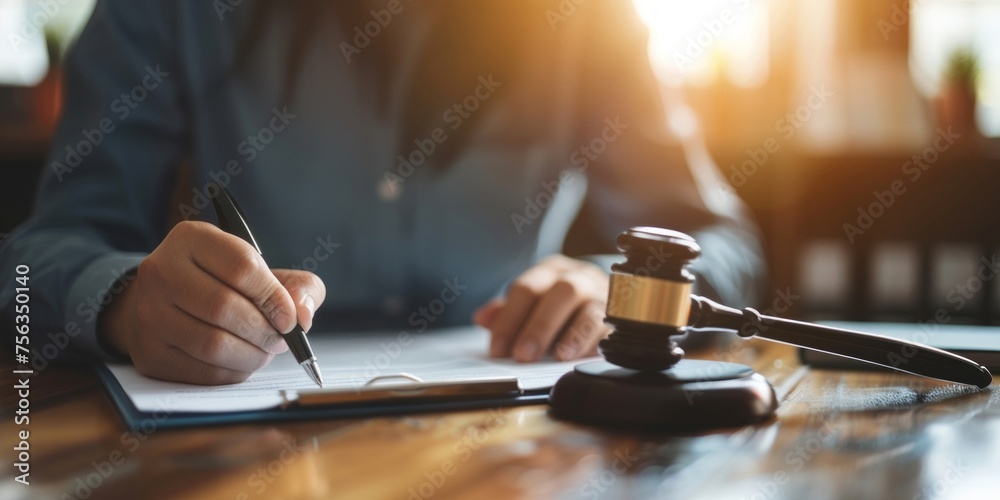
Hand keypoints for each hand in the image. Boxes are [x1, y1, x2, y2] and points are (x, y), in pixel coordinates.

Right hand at [99, 221, 325, 384]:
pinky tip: (241, 361)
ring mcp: (149, 313)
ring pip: (211, 344)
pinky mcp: (149, 352)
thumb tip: (304, 315)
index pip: (242, 266)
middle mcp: (161, 271)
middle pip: (223, 307)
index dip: (274, 296)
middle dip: (263, 330)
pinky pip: (201, 371)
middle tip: (280, 339)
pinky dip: (232, 371)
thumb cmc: (224, 285)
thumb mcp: (264, 272)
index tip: (289, 317)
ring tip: (263, 350)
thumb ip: (297, 286)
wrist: (167, 305)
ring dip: (251, 355)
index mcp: (193, 238)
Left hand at [474, 255, 610, 361]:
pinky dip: (594, 341)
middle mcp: (578, 277)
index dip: (509, 319)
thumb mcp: (532, 303)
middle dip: (539, 325)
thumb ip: (507, 311)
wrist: (612, 296)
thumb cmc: (560, 305)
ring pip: (589, 307)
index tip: (498, 349)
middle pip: (560, 293)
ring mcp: (602, 294)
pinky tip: (581, 356)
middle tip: (523, 355)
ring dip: (572, 334)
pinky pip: (611, 326)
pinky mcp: (620, 315)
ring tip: (558, 356)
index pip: (526, 289)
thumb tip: (482, 318)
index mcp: (551, 270)